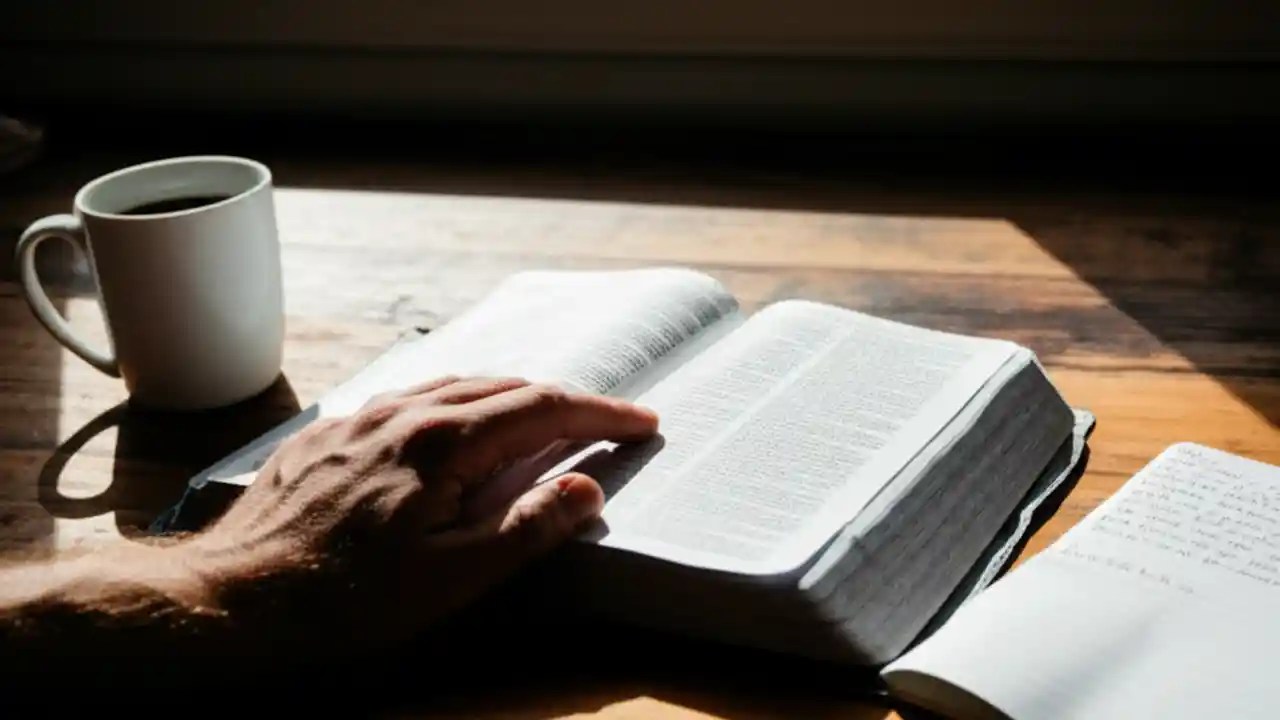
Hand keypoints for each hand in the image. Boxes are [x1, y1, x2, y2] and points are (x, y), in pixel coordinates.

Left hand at [184, 376, 658, 658]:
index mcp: (441, 444)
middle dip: (562, 399)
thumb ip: (525, 530)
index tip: (643, 422)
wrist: (234, 598)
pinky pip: (407, 398)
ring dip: (508, 395)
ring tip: (540, 417)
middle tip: (602, 421)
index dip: (601, 412)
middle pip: (502, 386)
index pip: (542, 408)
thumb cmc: (345, 602)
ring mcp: (360, 418)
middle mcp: (402, 414)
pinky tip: (451, 425)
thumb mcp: (449, 582)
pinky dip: (454, 402)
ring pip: (452, 384)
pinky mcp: (328, 433)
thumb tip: (586, 486)